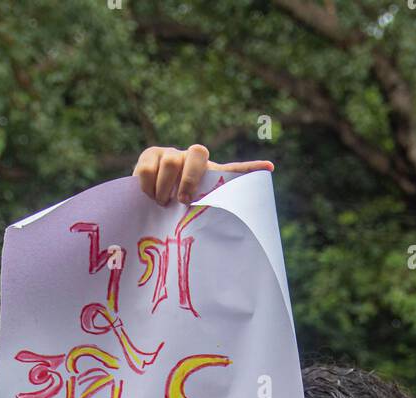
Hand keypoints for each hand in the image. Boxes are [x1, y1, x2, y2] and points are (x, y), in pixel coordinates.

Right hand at [133, 143, 274, 205]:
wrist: (145, 204)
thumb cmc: (173, 211)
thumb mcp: (192, 214)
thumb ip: (208, 213)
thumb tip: (234, 227)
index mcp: (207, 174)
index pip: (233, 168)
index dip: (250, 168)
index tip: (270, 169)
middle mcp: (189, 157)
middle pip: (197, 152)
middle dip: (190, 178)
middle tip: (182, 201)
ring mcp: (169, 154)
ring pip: (170, 161)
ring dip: (165, 186)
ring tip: (162, 203)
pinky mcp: (149, 156)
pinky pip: (148, 166)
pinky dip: (148, 185)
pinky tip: (149, 197)